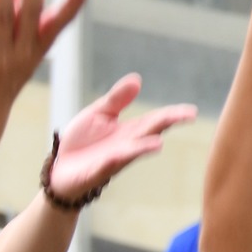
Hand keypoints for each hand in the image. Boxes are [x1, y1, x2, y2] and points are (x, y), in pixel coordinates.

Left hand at [47, 74, 194, 201]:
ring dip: (143, 148)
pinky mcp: (93, 172)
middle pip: (149, 133)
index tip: (191, 111)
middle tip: (187, 116)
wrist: (59, 168)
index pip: (155, 120)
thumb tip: (137, 79)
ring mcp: (111, 161)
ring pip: (130, 153)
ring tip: (158, 142)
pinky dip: (110, 162)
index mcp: (129, 131)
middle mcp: (126, 147)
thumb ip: (116, 100)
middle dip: (166, 125)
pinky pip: (103, 167)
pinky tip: (115, 157)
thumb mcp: (99, 114)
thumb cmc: (83, 141)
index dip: (173, 115)